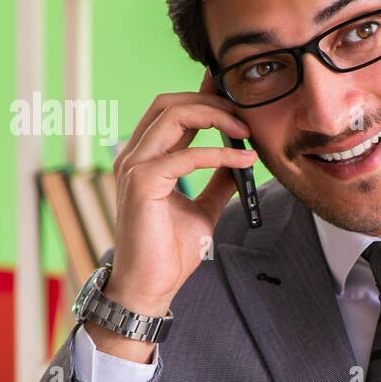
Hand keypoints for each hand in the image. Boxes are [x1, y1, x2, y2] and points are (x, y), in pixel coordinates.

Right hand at [92, 74, 255, 349]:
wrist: (151, 285)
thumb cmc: (169, 251)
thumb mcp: (204, 208)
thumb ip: (217, 182)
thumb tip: (240, 161)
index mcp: (146, 158)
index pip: (171, 110)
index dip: (202, 97)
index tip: (235, 96)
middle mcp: (135, 156)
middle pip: (169, 103)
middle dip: (210, 101)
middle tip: (245, 114)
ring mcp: (134, 167)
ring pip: (173, 116)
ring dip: (215, 117)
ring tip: (246, 131)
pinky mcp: (142, 183)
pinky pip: (186, 155)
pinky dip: (219, 154)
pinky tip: (244, 161)